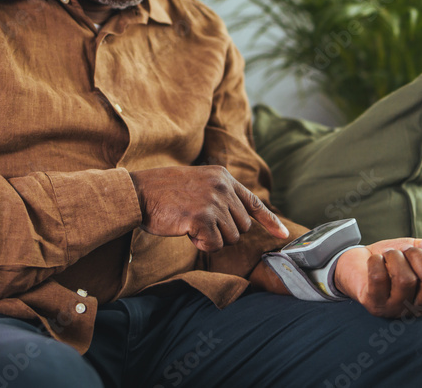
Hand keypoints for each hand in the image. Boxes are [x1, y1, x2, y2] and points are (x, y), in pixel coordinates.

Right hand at [128, 165, 288, 251]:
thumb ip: (219, 196)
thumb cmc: (163, 193)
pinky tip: (186, 231)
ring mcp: (214, 200)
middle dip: (223, 233)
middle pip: (242, 227)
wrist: (137, 192)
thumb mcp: (198, 185)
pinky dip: (202, 244)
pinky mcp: (203, 217)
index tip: (284, 234)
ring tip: (190, 223)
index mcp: (223, 177)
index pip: (254, 202)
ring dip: (211, 239)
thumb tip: (239, 221)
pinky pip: (215, 245)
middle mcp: (223, 186)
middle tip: (198, 224)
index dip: (270, 221)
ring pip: (230, 238)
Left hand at [334, 238, 421, 317]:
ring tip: (389, 254)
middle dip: (420, 256)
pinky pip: (379, 279)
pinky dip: (376, 261)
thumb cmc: (391, 259)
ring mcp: (396, 309)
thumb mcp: (417, 250)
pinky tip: (375, 259)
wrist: (357, 264)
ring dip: (396, 256)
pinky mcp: (374, 305)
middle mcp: (418, 308)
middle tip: (407, 250)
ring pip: (406, 280)